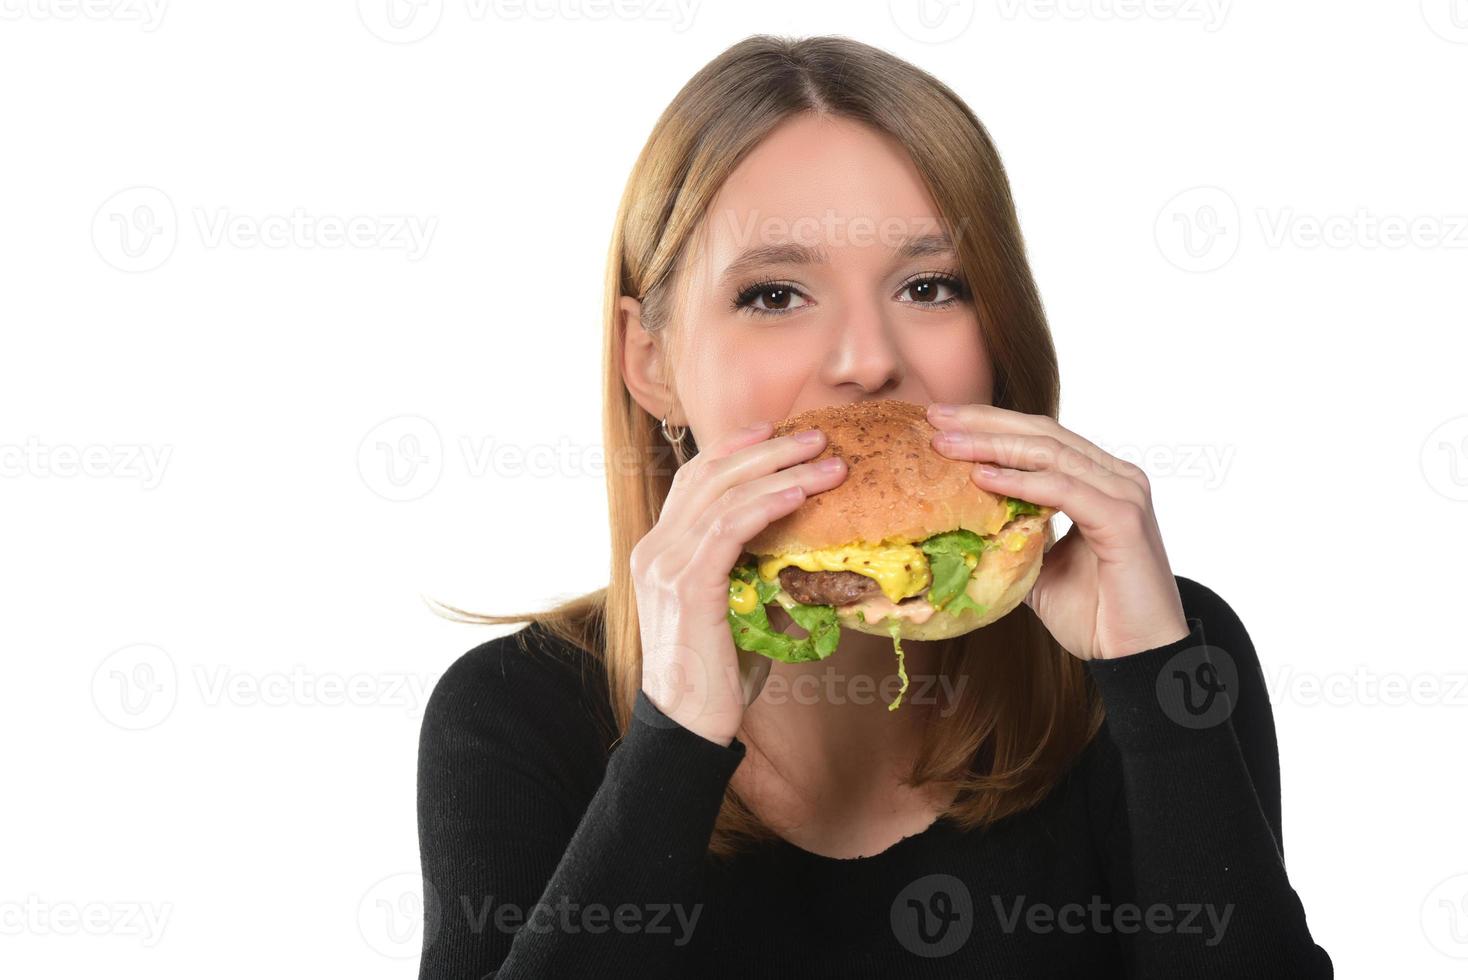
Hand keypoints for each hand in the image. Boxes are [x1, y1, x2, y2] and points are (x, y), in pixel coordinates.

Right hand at [630, 421, 847, 743]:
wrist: (688, 726)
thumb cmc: (717, 676)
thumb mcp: (739, 613)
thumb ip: (760, 578)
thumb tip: (807, 559)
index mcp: (659, 550)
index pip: (694, 480)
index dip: (734, 449)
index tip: (774, 430)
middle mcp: (655, 549)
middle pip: (711, 475)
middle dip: (767, 448)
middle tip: (815, 435)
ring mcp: (665, 565)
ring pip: (725, 495)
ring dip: (782, 471)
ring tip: (827, 461)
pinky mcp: (687, 585)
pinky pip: (730, 529)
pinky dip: (768, 505)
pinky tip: (801, 494)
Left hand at [926, 402, 1189, 660]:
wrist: (1140, 658)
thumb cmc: (1097, 615)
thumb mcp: (1040, 567)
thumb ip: (1015, 536)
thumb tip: (967, 526)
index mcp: (1100, 481)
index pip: (1040, 437)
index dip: (991, 425)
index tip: (940, 420)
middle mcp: (1115, 478)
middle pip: (1042, 432)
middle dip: (984, 422)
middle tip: (935, 415)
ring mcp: (1123, 494)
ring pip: (1049, 453)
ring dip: (992, 444)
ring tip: (946, 443)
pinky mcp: (1123, 520)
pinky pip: (1063, 489)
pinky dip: (1020, 481)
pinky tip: (981, 478)